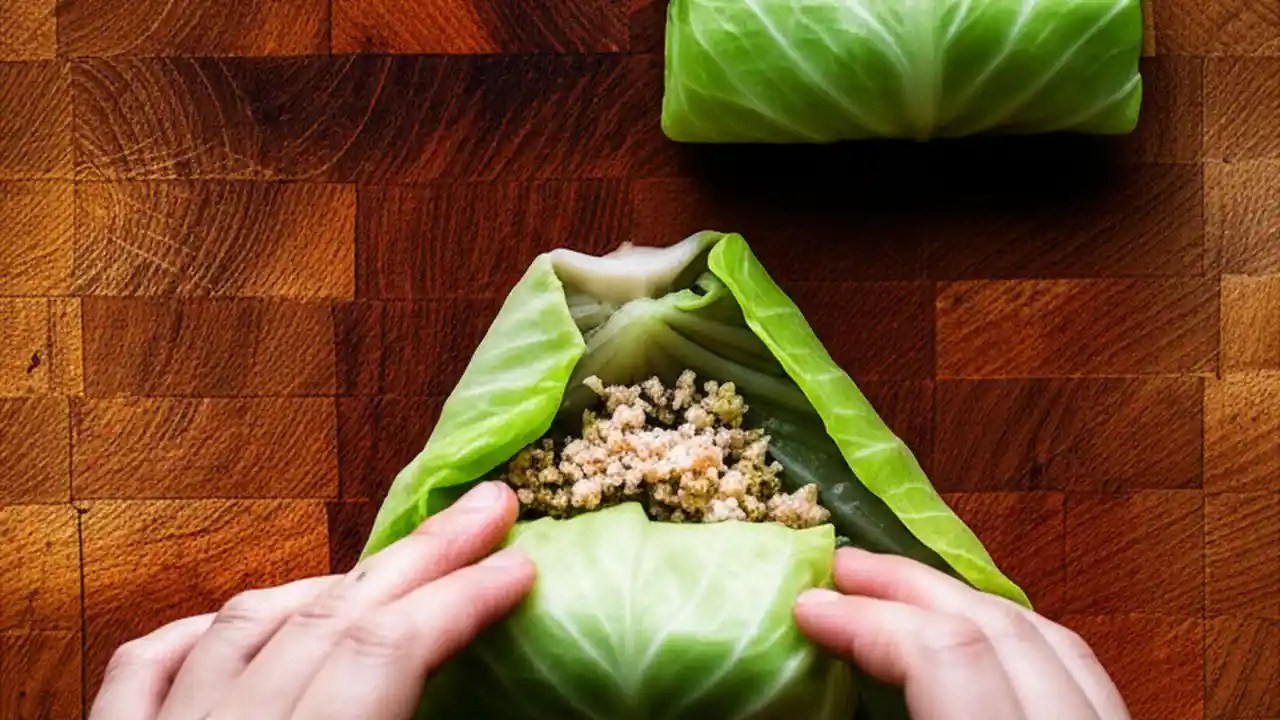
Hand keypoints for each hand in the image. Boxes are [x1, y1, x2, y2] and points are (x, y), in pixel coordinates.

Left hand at [89, 482, 533, 719]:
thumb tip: (475, 685)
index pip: (389, 650)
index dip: (463, 598)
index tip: (518, 564)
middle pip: (331, 616)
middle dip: (420, 557)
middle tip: (486, 507)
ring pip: (244, 622)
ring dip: (328, 585)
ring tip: (385, 569)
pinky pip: (147, 665)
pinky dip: (205, 628)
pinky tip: (241, 616)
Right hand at [794, 548, 1128, 719]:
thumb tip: (795, 675)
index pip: (946, 654)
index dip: (868, 619)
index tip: (809, 608)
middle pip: (1002, 627)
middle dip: (911, 587)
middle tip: (842, 572)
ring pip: (1054, 638)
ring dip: (964, 602)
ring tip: (897, 592)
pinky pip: (1080, 674)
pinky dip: (1018, 638)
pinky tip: (973, 637)